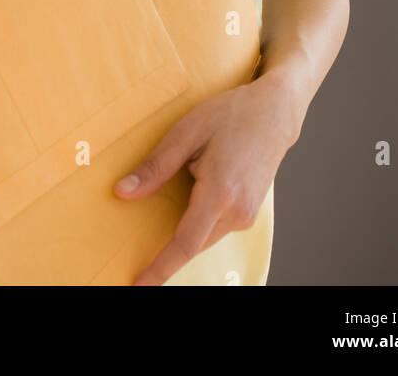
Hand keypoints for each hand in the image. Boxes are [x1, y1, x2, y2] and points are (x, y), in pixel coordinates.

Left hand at [113, 73, 298, 284]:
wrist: (274, 112)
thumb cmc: (231, 115)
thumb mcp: (186, 133)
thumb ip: (155, 167)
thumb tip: (123, 193)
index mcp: (220, 193)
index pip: (185, 243)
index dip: (161, 268)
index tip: (140, 284)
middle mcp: (237, 211)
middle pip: (193, 243)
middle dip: (166, 252)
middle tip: (138, 256)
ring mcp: (246, 215)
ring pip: (204, 236)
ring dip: (183, 233)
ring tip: (166, 213)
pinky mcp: (249, 212)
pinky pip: (215, 227)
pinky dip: (198, 223)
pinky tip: (191, 197)